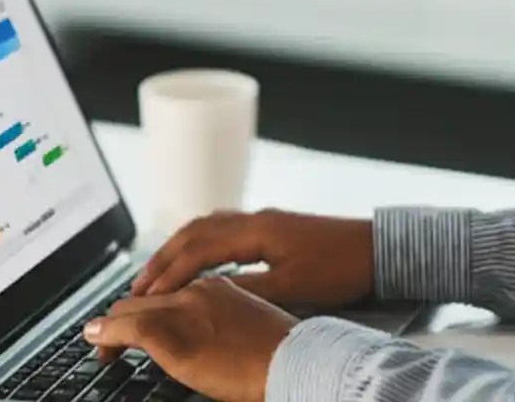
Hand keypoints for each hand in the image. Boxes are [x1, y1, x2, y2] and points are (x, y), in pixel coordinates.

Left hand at [83, 277, 297, 401]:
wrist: (297, 361)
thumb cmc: (285, 357)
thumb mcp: (252, 333)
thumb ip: (226, 330)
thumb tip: (211, 348)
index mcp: (219, 288)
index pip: (171, 293)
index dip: (148, 311)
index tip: (138, 328)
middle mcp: (198, 291)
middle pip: (145, 298)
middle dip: (121, 319)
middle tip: (107, 338)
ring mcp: (183, 309)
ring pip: (130, 310)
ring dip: (109, 327)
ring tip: (97, 341)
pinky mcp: (171, 332)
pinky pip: (126, 330)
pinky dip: (106, 336)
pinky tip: (99, 345)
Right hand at [132, 209, 373, 307]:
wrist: (377, 248)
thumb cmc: (341, 267)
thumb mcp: (294, 287)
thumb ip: (249, 290)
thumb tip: (208, 296)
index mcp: (256, 231)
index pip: (198, 250)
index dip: (169, 274)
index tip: (146, 296)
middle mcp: (254, 219)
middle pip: (194, 232)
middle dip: (162, 258)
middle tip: (137, 285)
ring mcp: (263, 220)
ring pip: (206, 227)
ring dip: (178, 248)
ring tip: (156, 273)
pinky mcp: (272, 227)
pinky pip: (222, 229)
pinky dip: (199, 243)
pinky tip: (196, 258)